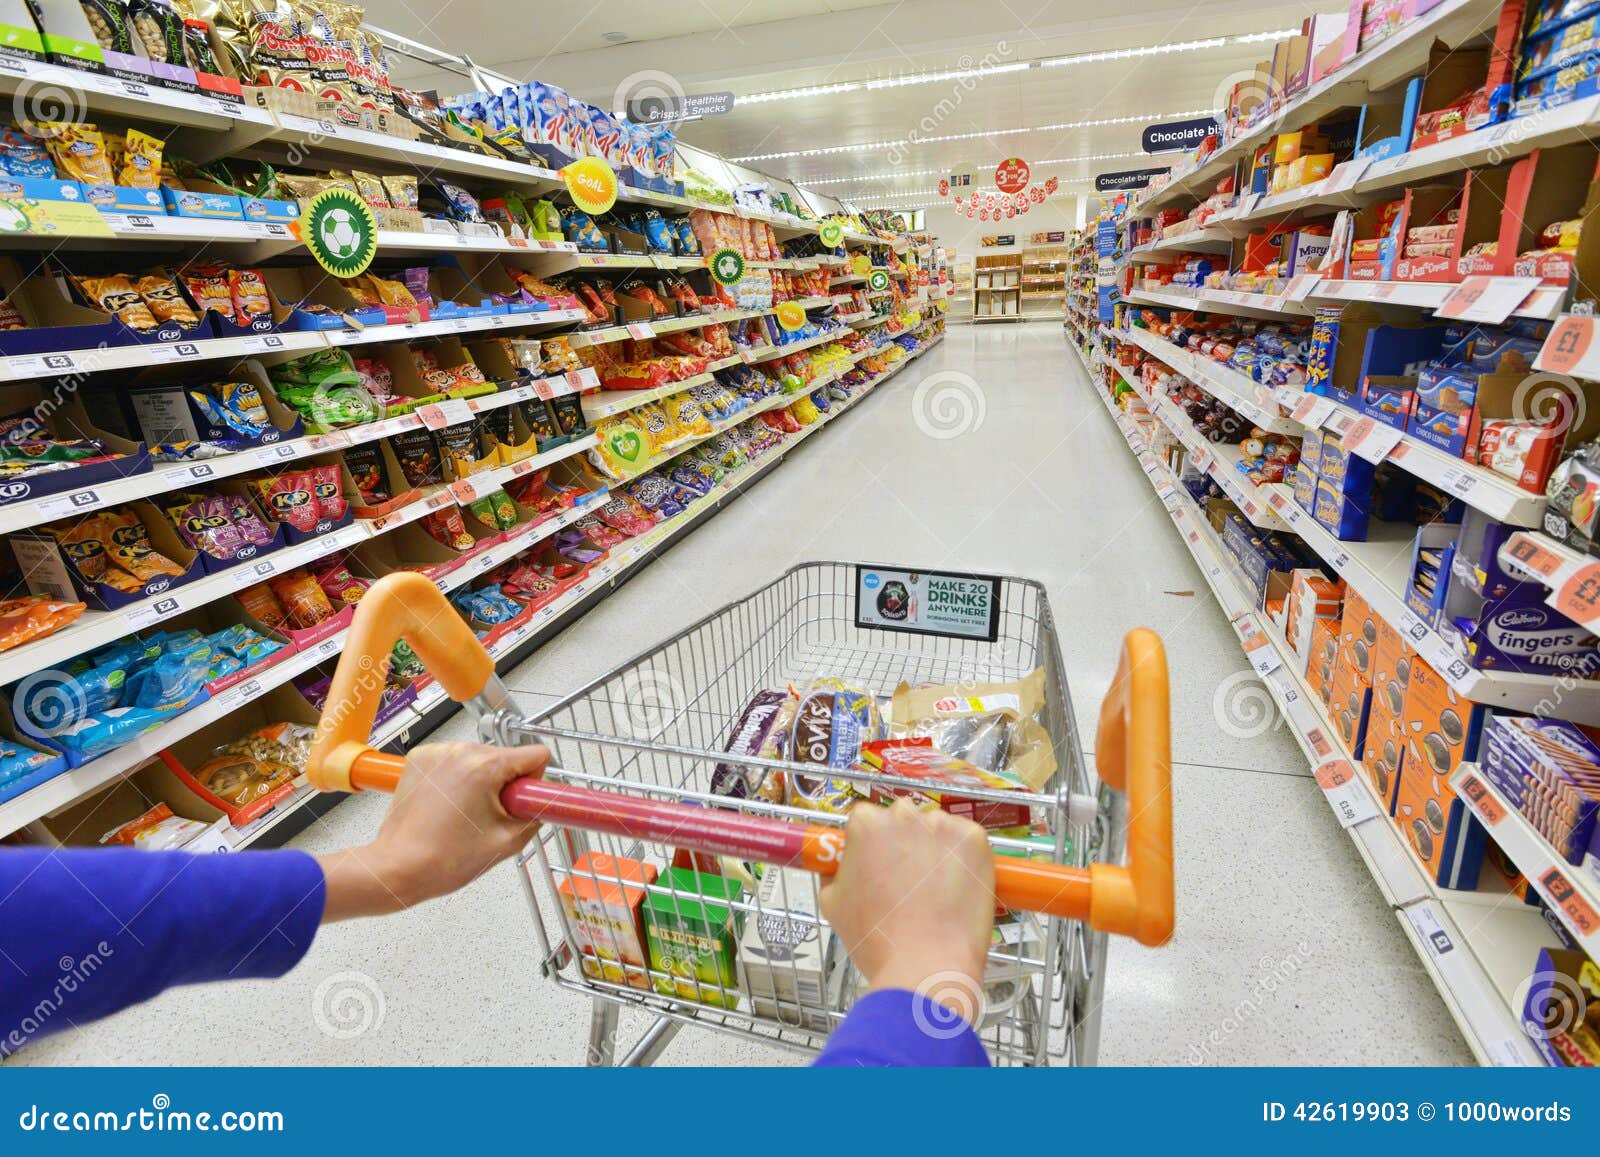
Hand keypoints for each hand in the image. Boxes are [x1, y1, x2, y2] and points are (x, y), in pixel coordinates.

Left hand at [318, 741, 547, 920]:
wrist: (397, 868)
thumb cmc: (444, 860)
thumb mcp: (507, 842)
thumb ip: (535, 817)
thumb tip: (545, 804)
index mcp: (484, 767)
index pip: (536, 755)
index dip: (534, 783)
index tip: (519, 803)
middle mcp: (460, 751)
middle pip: (506, 757)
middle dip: (505, 785)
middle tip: (488, 818)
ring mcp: (436, 752)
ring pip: (480, 758)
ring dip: (481, 781)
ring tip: (464, 814)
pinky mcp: (420, 759)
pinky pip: (455, 761)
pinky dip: (457, 778)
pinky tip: (448, 805)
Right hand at [819, 800, 994, 1017]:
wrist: (925, 965)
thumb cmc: (876, 939)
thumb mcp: (832, 903)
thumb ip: (835, 871)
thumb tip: (843, 863)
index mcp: (865, 823)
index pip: (866, 819)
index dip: (873, 844)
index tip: (880, 866)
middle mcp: (904, 814)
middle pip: (903, 818)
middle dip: (904, 842)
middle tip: (908, 880)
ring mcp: (943, 824)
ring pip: (936, 829)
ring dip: (935, 848)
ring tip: (936, 891)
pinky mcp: (975, 839)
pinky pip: (966, 841)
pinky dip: (964, 858)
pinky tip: (957, 888)